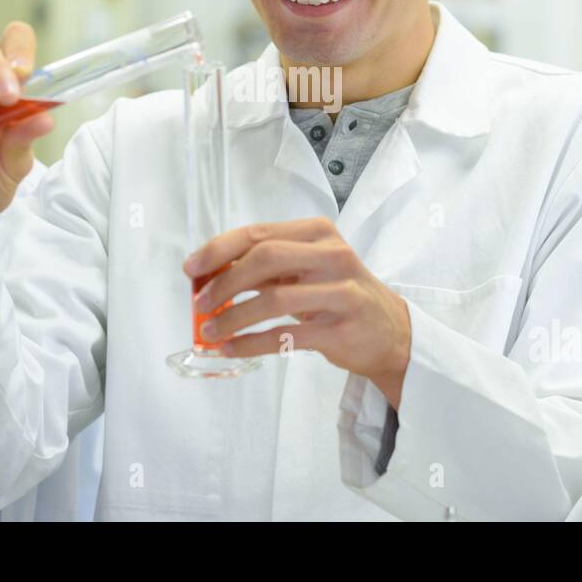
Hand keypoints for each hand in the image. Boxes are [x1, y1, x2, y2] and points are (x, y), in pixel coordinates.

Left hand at [182, 217, 411, 407]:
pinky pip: (286, 336)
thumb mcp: (307, 269)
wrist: (390, 331)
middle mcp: (333, 255)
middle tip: (200, 303)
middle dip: (224, 281)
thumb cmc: (338, 294)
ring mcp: (341, 291)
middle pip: (266, 258)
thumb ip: (266, 266)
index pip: (259, 233)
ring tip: (210, 330)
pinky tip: (232, 348)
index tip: (192, 269)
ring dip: (233, 316)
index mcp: (318, 233)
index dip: (219, 249)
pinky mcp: (341, 329)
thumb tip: (210, 276)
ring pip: (274, 299)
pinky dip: (252, 343)